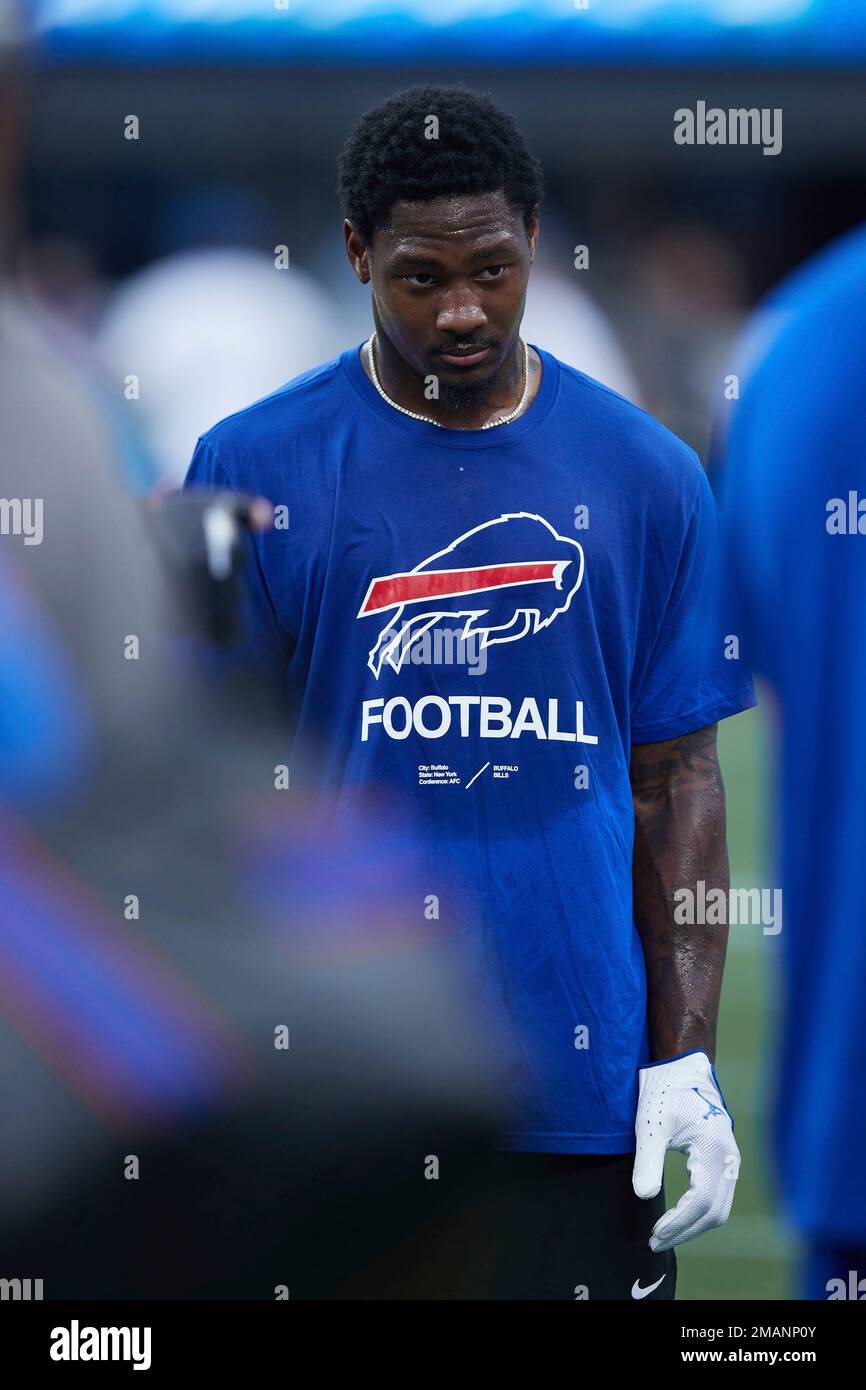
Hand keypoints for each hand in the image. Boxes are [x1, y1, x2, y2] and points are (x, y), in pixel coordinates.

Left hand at [632, 1050, 739, 1251]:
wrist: (682, 1070)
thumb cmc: (664, 1093)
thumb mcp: (651, 1125)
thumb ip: (647, 1161)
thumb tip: (643, 1196)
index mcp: (714, 1149)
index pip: (701, 1201)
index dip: (679, 1223)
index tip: (654, 1234)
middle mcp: (729, 1159)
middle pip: (715, 1212)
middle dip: (686, 1231)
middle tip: (655, 1241)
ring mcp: (730, 1161)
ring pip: (719, 1208)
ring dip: (694, 1225)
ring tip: (663, 1234)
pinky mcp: (724, 1161)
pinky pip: (719, 1196)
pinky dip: (700, 1213)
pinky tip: (677, 1217)